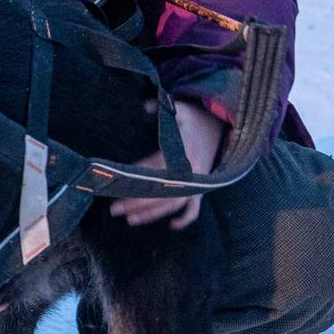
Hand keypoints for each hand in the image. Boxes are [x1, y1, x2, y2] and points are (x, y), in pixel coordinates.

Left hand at [111, 99, 224, 230]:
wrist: (220, 126)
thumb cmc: (194, 117)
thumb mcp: (180, 108)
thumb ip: (162, 107)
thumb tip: (145, 108)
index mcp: (184, 153)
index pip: (156, 169)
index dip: (137, 177)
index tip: (118, 182)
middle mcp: (191, 172)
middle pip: (162, 194)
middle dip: (137, 202)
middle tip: (113, 209)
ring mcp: (197, 182)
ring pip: (173, 205)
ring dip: (151, 213)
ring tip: (129, 219)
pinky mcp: (201, 188)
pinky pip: (195, 209)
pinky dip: (185, 219)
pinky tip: (172, 226)